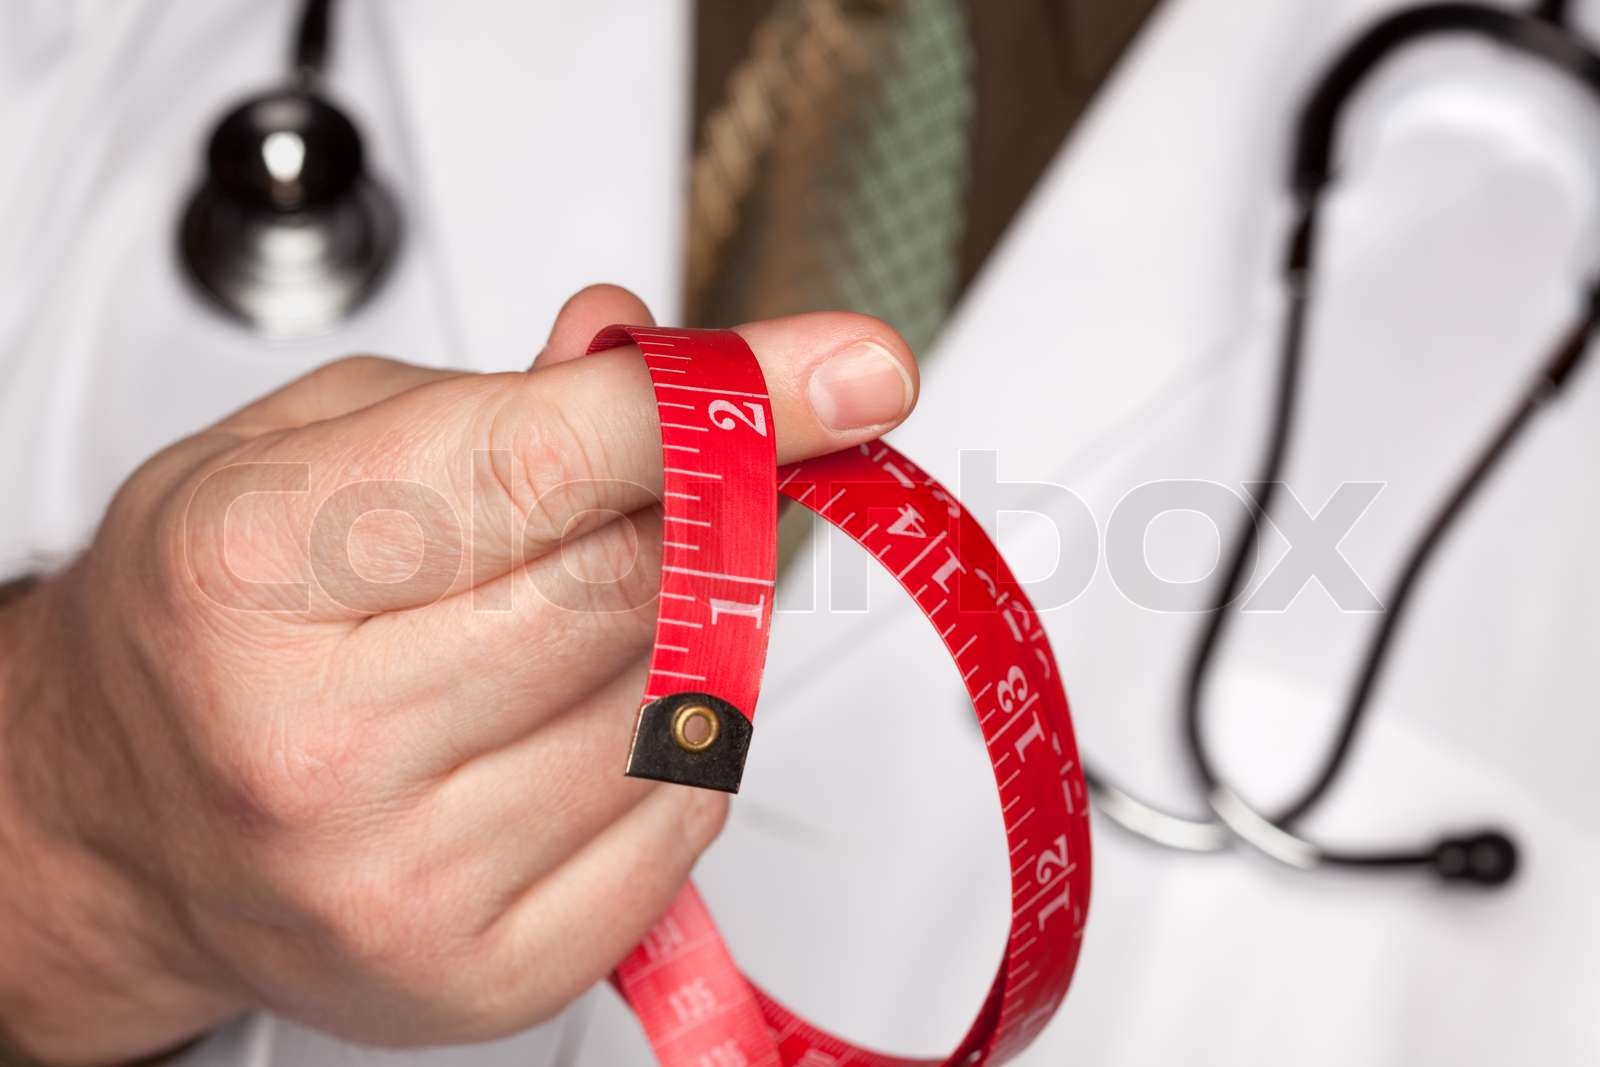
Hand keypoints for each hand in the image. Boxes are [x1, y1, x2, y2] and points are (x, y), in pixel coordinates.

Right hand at [0, 286, 917, 1063]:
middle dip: (689, 516)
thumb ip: (494, 394)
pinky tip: (569, 723)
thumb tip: (652, 356)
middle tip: (670, 488)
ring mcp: (409, 881)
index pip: (552, 466)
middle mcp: (322, 745)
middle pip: (641, 588)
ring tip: (550, 624)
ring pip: (680, 705)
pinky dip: (670, 746)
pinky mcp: (486, 977)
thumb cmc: (212, 622)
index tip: (854, 369)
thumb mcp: (304, 444)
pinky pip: (685, 819)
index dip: (723, 405)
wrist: (119, 817)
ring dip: (670, 636)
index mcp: (256, 574)